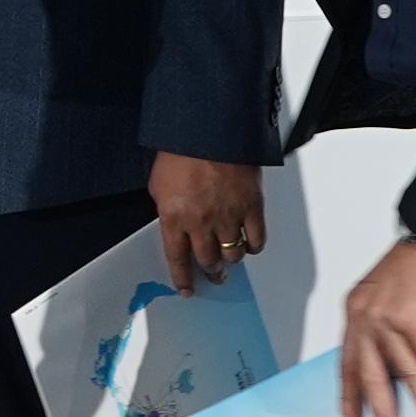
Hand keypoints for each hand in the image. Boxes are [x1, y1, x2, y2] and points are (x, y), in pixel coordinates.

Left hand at [150, 154, 264, 289]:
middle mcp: (201, 222)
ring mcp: (228, 216)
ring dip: (231, 261)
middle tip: (213, 275)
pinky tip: (250, 246)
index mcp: (174, 218)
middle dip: (210, 272)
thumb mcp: (159, 184)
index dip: (183, 278)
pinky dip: (254, 246)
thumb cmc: (182, 149)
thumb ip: (167, 210)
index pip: (178, 259)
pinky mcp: (251, 206)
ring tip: (230, 261)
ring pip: (233, 254)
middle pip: (208, 261)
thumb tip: (173, 226)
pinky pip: (257, 238)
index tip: (187, 289)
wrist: (209, 127)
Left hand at [335, 235, 415, 416]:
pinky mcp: (415, 317)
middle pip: (372, 375)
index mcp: (356, 312)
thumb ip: (385, 329)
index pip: (349, 362)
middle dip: (382, 412)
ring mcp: (389, 317)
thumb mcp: (389, 296)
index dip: (350, 395)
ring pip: (407, 372)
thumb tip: (398, 371)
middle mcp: (366, 316)